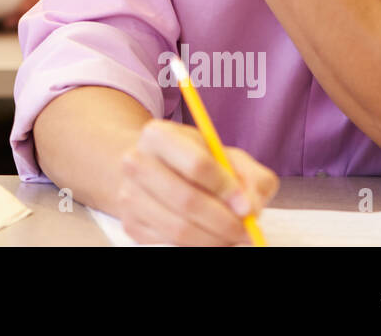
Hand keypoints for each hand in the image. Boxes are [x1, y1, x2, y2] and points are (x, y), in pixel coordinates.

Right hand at [115, 119, 278, 245]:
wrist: (152, 168)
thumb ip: (251, 176)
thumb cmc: (196, 161)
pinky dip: (198, 246)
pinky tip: (211, 235)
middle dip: (224, 221)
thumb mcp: (226, 156)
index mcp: (159, 135)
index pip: (196, 164)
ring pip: (178, 229)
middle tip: (246, 230)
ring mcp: (129, 194)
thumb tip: (251, 208)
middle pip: (186, 200)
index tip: (247, 205)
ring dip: (214, 239)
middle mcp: (136, 162)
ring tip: (232, 234)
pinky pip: (169, 243)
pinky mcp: (131, 223)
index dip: (226, 189)